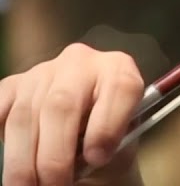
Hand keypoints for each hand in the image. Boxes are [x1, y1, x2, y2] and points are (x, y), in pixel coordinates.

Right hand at [0, 44, 144, 185]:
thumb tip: (83, 164)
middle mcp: (81, 62)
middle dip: (54, 155)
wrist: (83, 139)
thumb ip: (104, 151)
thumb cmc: (105, 144)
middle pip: (61, 105)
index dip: (107, 125)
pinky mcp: (12, 85)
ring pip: (24, 116)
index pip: (120, 87)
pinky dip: (3, 140)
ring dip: (23, 161)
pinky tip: (10, 166)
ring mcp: (43, 71)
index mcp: (119, 70)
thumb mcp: (117, 148)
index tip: (97, 158)